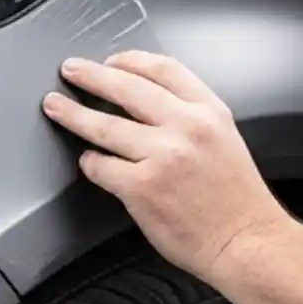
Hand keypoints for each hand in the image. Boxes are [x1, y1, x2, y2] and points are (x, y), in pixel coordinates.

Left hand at [42, 51, 293, 284]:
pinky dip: (90, 163)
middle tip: (71, 69)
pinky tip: (88, 161)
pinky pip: (101, 166)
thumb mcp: (224, 140)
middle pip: (126, 86)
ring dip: (73, 113)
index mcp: (209, 112)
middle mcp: (186, 127)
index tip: (111, 61)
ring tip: (55, 105)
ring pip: (103, 124)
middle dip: (91, 75)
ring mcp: (162, 156)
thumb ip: (190, 118)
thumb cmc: (237, 201)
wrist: (246, 243)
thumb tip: (144, 105)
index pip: (163, 69)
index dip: (130, 60)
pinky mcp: (142, 187)